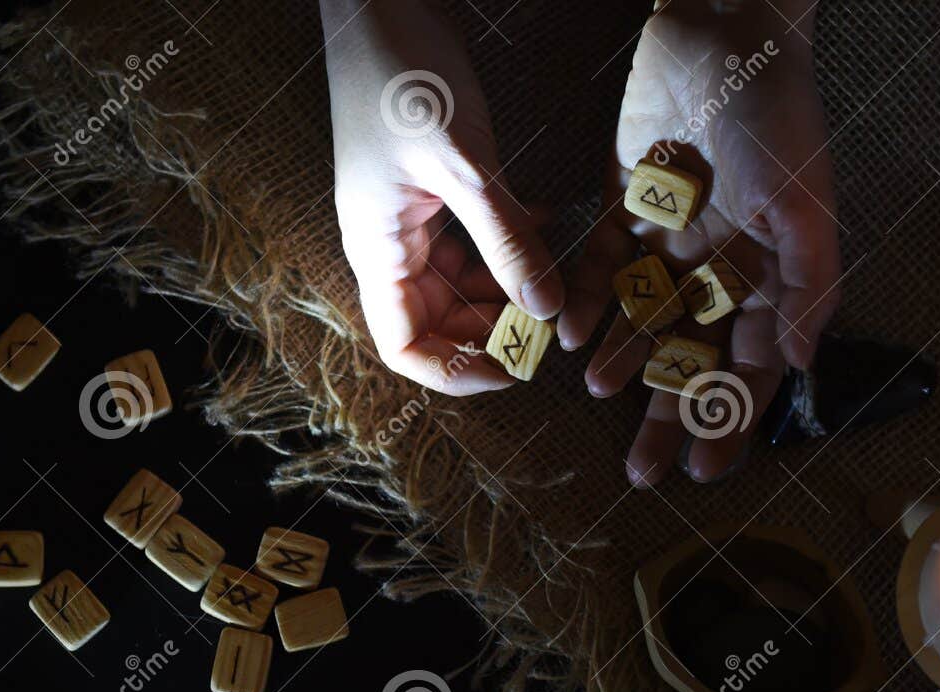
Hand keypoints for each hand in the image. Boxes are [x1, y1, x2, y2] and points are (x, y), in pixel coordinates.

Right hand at [322, 0, 563, 394]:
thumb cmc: (404, 72)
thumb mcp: (464, 164)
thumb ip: (507, 240)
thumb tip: (547, 313)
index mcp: (378, 249)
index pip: (406, 347)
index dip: (457, 371)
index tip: (517, 366)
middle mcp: (391, 243)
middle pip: (442, 322)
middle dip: (497, 328)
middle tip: (556, 323)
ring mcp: (413, 216)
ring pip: (466, 282)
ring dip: (513, 284)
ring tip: (561, 275)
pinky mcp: (437, 188)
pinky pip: (476, 239)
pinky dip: (514, 240)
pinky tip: (551, 222)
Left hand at [557, 0, 839, 484]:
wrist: (721, 31)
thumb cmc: (776, 117)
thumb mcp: (805, 207)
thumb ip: (808, 289)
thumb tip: (799, 366)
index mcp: (769, 274)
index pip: (749, 366)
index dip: (729, 419)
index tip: (707, 467)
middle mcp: (719, 267)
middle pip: (691, 356)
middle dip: (670, 411)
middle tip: (646, 469)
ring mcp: (670, 239)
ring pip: (644, 321)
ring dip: (624, 362)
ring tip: (602, 397)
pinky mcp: (624, 208)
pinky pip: (602, 269)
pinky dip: (589, 302)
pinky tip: (573, 339)